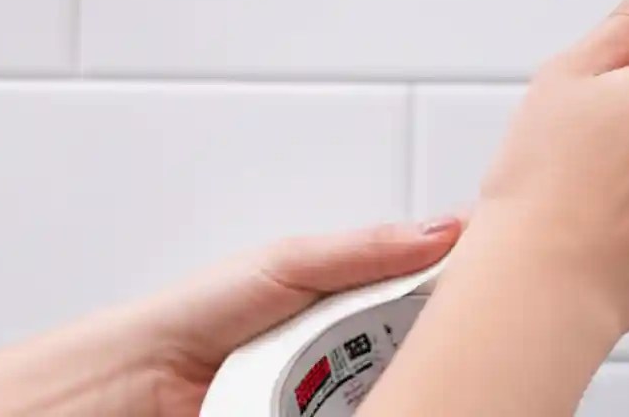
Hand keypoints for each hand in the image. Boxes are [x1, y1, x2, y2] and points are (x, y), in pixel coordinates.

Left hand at [0, 219, 461, 416]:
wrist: (120, 395)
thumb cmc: (184, 323)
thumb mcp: (282, 267)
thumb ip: (361, 250)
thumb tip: (439, 230)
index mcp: (341, 304)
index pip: (421, 294)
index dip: (462, 288)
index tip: (508, 283)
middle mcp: (343, 356)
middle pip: (418, 351)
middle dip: (445, 343)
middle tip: (484, 337)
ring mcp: (332, 401)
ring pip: (397, 391)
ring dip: (419, 382)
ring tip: (444, 373)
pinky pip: (369, 416)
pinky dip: (389, 407)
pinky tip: (407, 400)